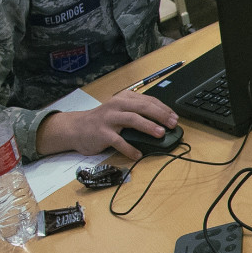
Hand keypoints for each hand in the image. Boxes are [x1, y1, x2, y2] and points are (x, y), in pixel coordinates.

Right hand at [36, 88, 178, 160]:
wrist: (76, 128)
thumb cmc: (103, 120)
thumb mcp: (120, 110)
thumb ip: (138, 112)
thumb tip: (164, 122)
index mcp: (124, 98)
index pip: (148, 101)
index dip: (164, 109)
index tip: (175, 118)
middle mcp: (116, 106)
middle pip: (142, 107)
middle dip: (160, 115)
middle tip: (172, 124)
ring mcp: (108, 119)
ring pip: (132, 120)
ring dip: (148, 126)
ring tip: (161, 134)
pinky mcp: (102, 133)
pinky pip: (118, 141)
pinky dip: (129, 148)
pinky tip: (138, 154)